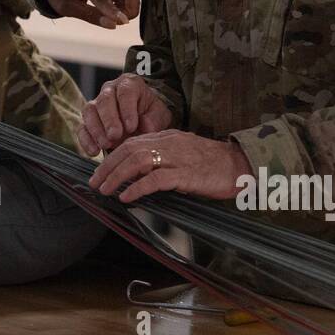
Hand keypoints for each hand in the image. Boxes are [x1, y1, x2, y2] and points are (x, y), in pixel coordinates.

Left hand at [40, 0, 137, 28]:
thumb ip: (88, 15)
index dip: (113, 11)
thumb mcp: (65, 6)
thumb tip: (112, 25)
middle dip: (132, 8)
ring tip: (111, 15)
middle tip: (119, 22)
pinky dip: (125, 3)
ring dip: (128, 6)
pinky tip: (111, 9)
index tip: (123, 22)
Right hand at [78, 73, 172, 154]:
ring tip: (106, 144)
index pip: (125, 92)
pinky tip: (94, 151)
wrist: (143, 118)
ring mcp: (96, 104)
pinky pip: (82, 127)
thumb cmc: (151, 114)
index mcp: (130, 84)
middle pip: (104, 100)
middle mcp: (110, 90)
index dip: (127, 109)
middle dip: (109, 119)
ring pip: (90, 111)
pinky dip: (86, 140)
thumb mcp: (160, 115)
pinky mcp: (88, 120)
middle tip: (115, 136)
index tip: (131, 127)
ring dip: (96, 129)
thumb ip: (154, 120)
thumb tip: (146, 127)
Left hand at [89, 130, 251, 203]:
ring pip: (137, 161)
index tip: (99, 171)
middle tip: (94, 183)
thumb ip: (162, 159)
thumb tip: (139, 174)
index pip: (131, 142)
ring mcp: (177, 157)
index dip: (112, 156)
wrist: (241, 166)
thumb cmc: (213, 164)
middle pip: (129, 150)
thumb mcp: (183, 154)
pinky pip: (155, 179)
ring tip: (105, 190)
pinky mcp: (186, 174)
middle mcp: (168, 143)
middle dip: (107, 167)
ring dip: (117, 176)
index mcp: (166, 137)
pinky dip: (137, 187)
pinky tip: (126, 197)